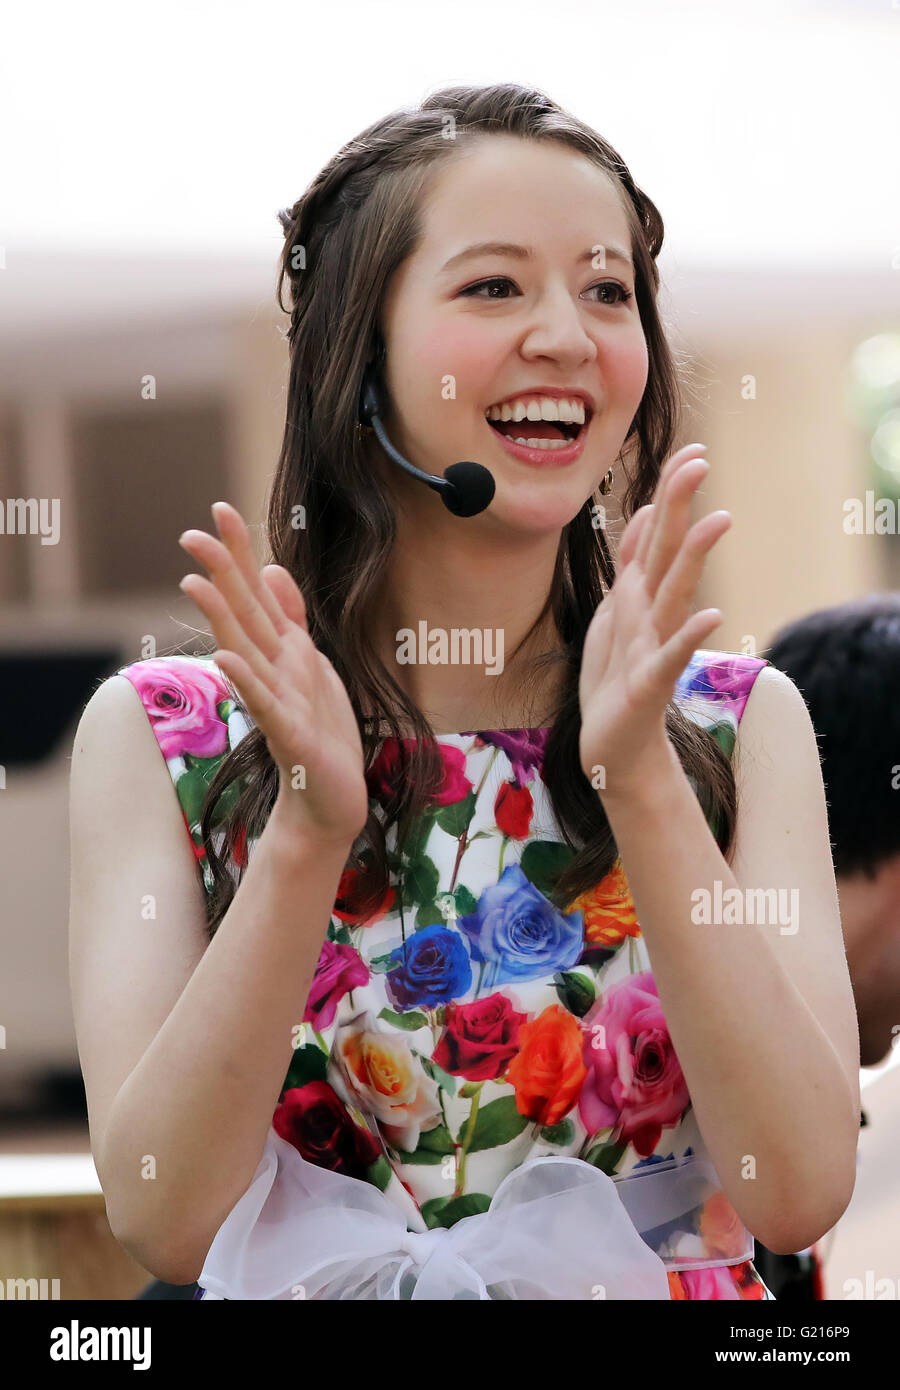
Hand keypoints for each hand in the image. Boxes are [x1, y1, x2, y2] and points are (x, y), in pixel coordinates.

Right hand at [178, 501, 368, 847]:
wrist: (332, 799)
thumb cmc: (321, 732)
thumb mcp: (313, 664)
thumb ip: (292, 618)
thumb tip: (271, 568)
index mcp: (282, 652)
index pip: (255, 594)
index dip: (241, 554)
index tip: (220, 509)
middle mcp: (271, 671)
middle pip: (243, 614)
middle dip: (222, 573)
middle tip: (191, 533)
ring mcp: (277, 703)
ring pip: (246, 651)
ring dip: (221, 619)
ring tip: (194, 584)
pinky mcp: (289, 736)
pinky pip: (264, 704)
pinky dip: (246, 682)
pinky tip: (227, 659)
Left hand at [578, 444, 731, 800]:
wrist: (614, 748)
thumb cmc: (614, 681)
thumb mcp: (613, 612)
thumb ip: (631, 565)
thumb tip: (646, 512)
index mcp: (638, 596)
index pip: (655, 534)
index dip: (669, 492)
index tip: (692, 448)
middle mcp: (652, 615)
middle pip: (667, 551)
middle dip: (681, 505)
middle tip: (701, 459)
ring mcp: (654, 646)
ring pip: (673, 594)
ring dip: (695, 557)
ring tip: (721, 520)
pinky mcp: (650, 683)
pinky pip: (671, 656)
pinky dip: (689, 636)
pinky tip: (712, 615)